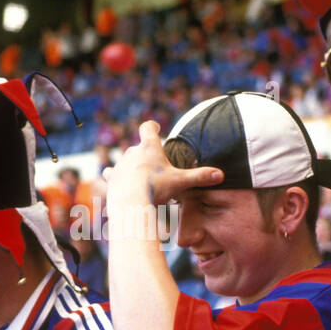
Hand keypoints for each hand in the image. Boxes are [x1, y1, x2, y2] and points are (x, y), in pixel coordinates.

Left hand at [103, 121, 221, 206]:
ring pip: (124, 161)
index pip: (148, 127)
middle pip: (138, 147)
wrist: (129, 203)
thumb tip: (221, 175)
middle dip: (145, 154)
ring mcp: (119, 165)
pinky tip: (116, 184)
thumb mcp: (180, 182)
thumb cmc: (155, 188)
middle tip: (154, 165)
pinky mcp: (110, 179)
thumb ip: (199, 177)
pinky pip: (110, 174)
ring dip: (129, 166)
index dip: (152, 127)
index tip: (156, 128)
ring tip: (136, 176)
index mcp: (148, 148)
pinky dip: (114, 178)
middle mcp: (131, 153)